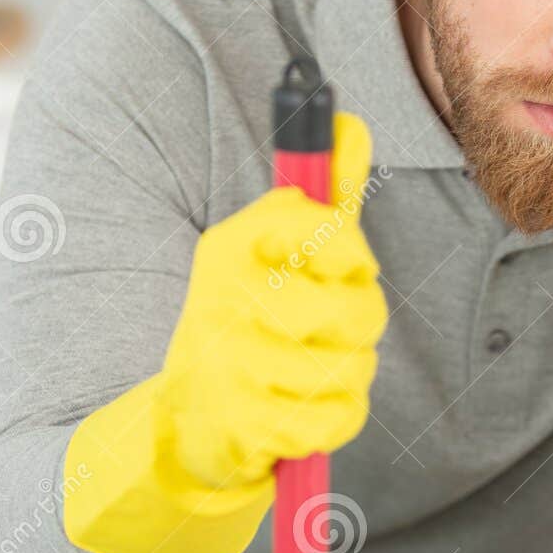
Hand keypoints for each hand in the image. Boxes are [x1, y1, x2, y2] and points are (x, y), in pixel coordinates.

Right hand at [160, 110, 386, 490]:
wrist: (191, 416)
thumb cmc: (248, 320)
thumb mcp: (274, 250)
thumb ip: (324, 197)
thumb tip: (354, 127)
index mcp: (233, 246)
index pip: (324, 225)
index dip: (353, 250)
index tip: (347, 265)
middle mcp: (225, 299)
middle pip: (355, 309)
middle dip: (361, 323)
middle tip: (336, 327)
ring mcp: (231, 364)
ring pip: (353, 367)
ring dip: (349, 373)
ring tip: (313, 368)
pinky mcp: (247, 424)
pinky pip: (340, 416)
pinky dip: (337, 417)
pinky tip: (307, 409)